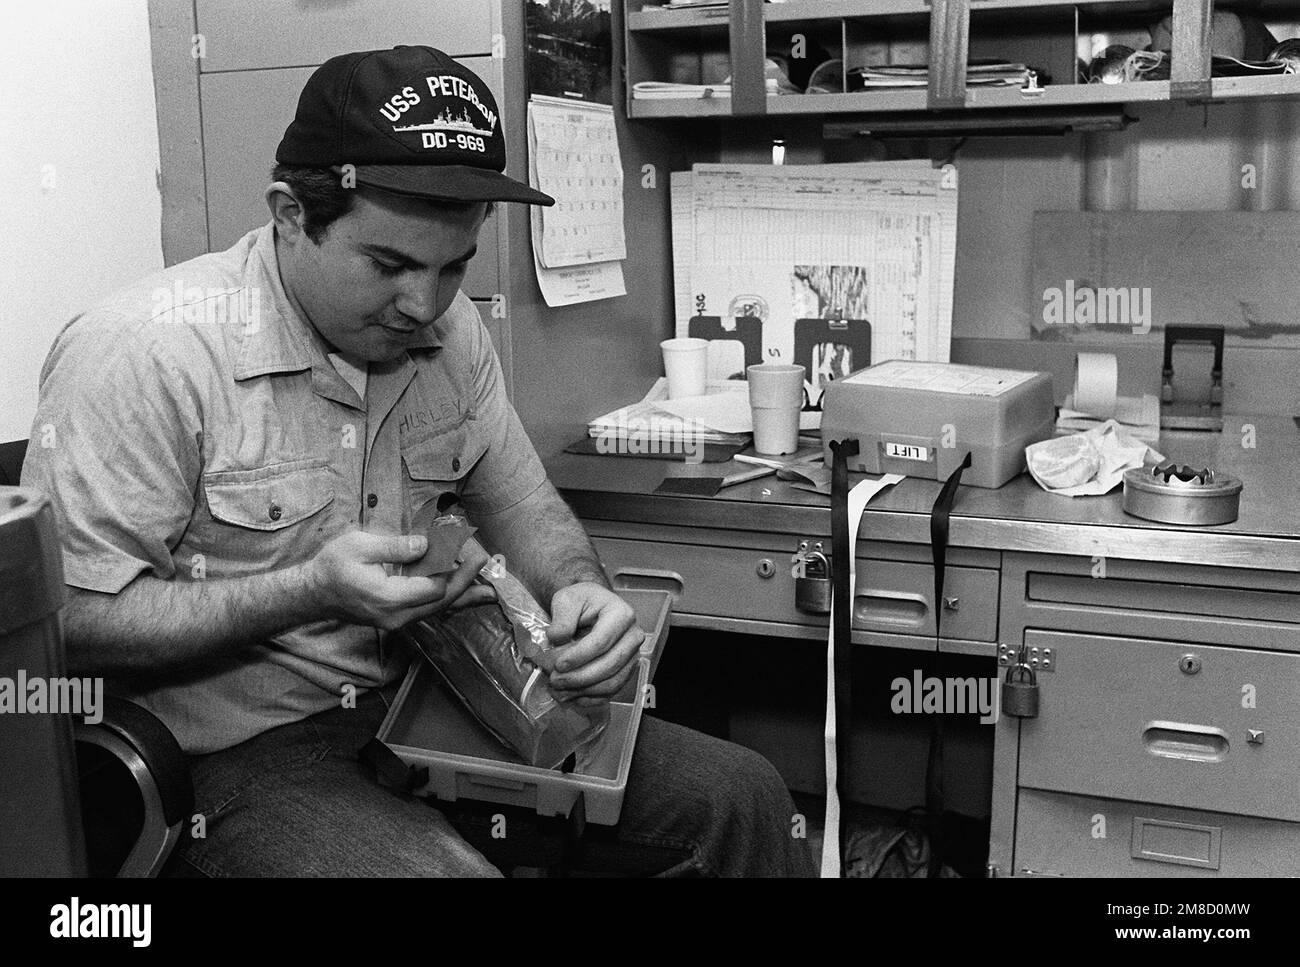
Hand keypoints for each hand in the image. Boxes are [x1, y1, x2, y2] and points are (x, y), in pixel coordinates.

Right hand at [305, 530, 481, 630]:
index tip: (472, 550)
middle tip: (490, 571)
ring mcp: (396, 621)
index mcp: (388, 597)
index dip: (456, 570)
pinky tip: (462, 594)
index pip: (434, 588)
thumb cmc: (333, 566)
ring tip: (488, 592)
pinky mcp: (396, 618)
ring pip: (436, 610)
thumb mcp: (360, 546)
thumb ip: (395, 547)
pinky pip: (427, 611)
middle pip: (441, 602)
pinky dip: (446, 600)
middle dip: (468, 585)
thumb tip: (426, 545)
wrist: (313, 594)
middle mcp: (396, 615)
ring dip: (462, 598)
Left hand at [545, 583, 644, 705]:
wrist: (592, 608)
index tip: (558, 665)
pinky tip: (570, 696)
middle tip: (554, 680)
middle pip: (609, 665)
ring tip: (558, 690)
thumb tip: (557, 639)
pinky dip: (590, 698)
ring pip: (611, 682)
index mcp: (621, 614)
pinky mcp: (625, 671)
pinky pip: (610, 691)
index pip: (601, 641)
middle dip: (579, 677)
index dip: (579, 656)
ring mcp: (632, 656)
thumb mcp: (567, 599)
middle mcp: (633, 636)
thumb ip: (562, 618)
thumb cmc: (581, 602)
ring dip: (583, 690)